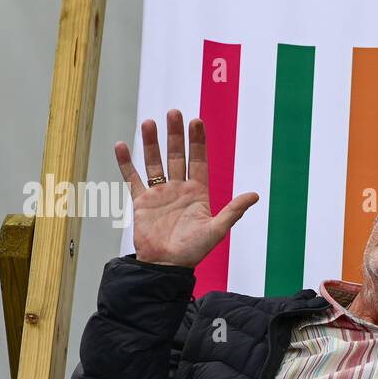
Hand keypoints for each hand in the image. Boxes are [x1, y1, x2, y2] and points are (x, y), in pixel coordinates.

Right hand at [115, 109, 259, 267]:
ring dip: (151, 143)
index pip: (198, 161)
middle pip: (177, 156)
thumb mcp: (217, 230)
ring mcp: (159, 194)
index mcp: (198, 193)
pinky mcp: (141, 202)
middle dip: (175, 135)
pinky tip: (122, 145)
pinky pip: (133, 178)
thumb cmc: (193, 251)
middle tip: (174, 113)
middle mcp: (179, 189)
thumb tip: (255, 195)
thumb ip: (233, 211)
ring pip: (154, 162)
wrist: (166, 266)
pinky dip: (126, 162)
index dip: (198, 142)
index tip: (196, 121)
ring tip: (149, 123)